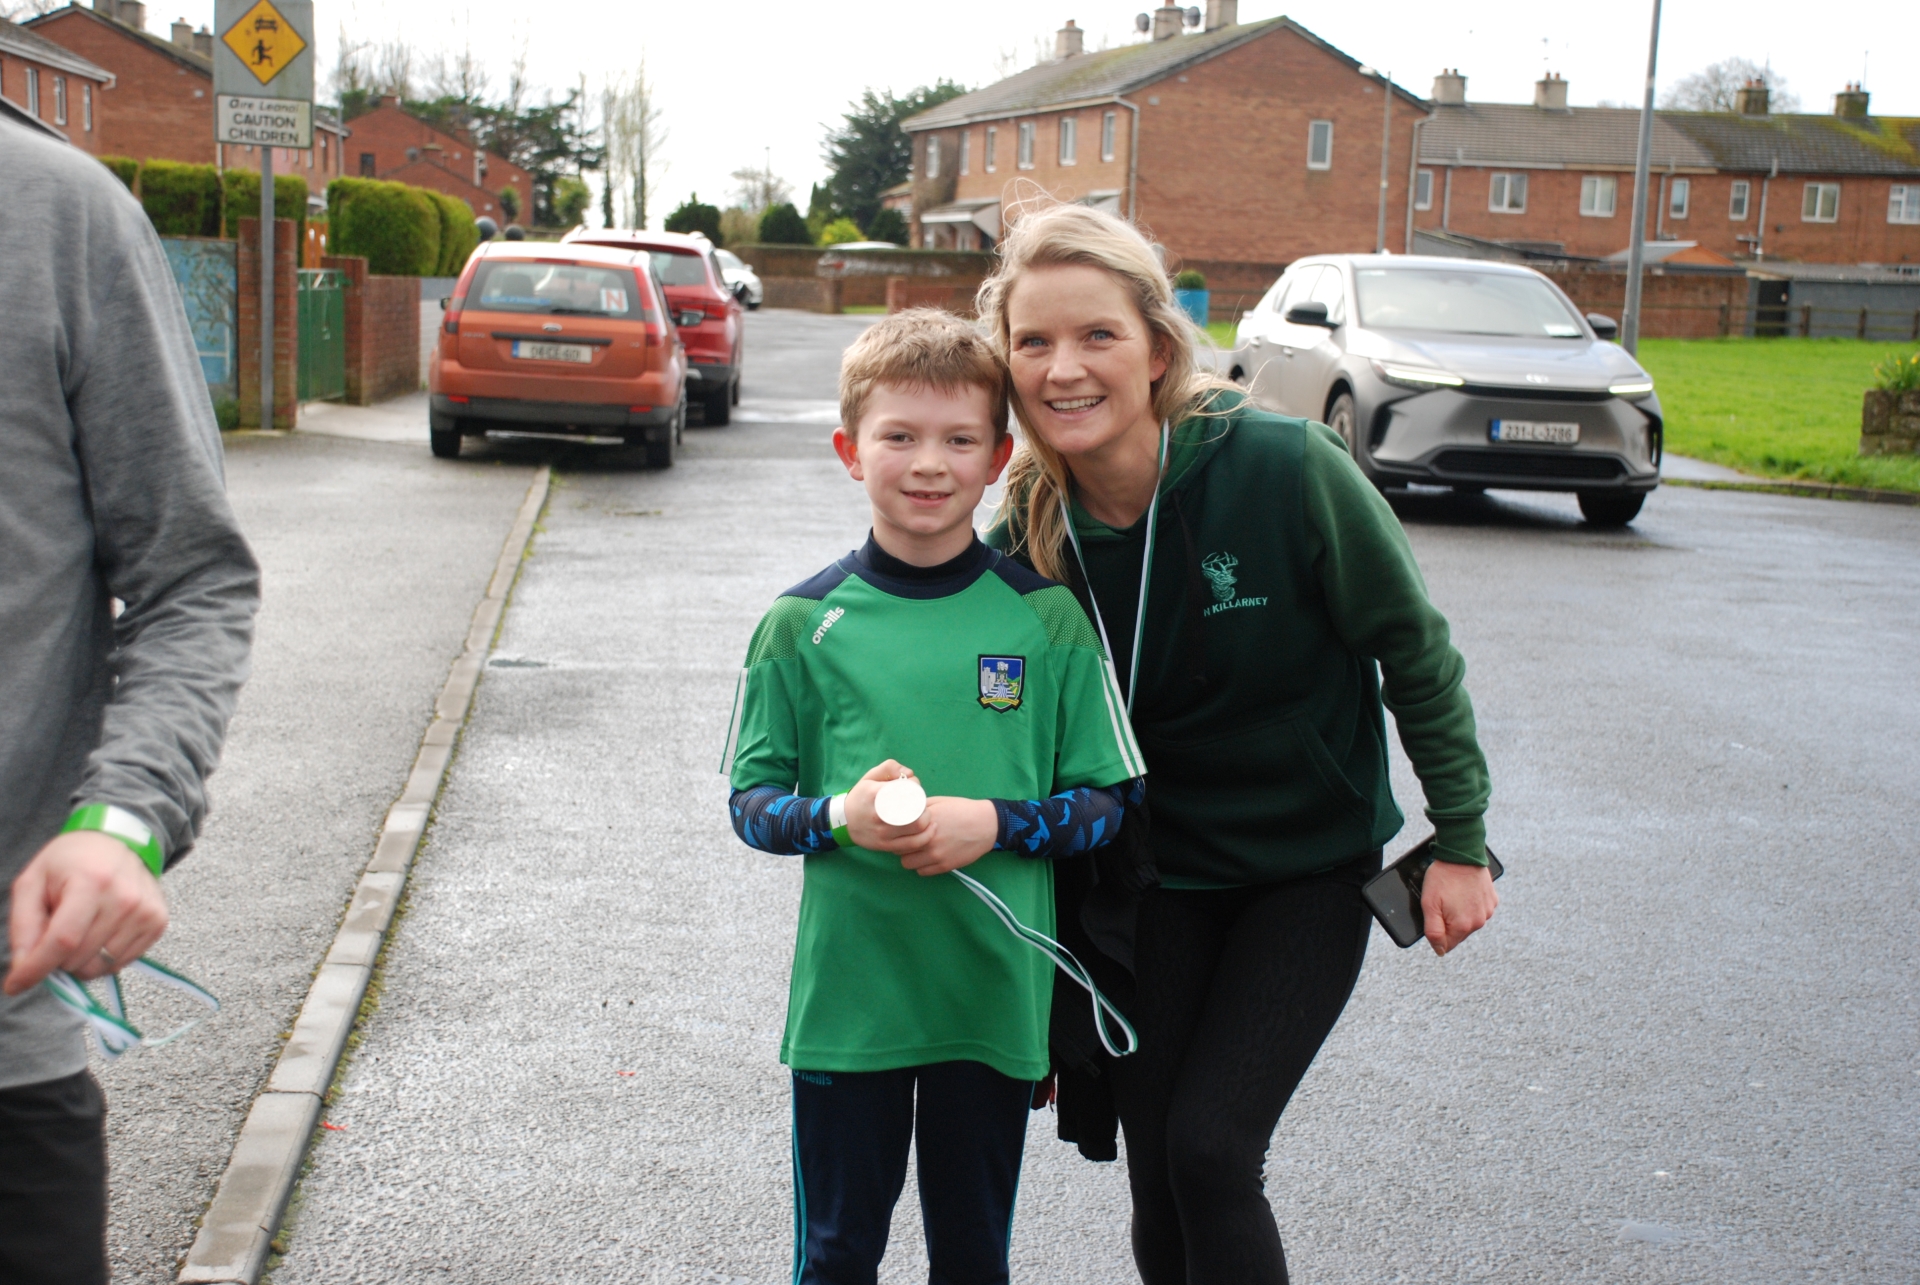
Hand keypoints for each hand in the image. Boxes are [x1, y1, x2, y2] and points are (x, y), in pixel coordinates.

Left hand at [4, 831, 168, 994]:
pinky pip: (122, 963)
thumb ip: (24, 926)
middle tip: (57, 935)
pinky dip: (105, 958)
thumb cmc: (70, 862)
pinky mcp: (158, 922)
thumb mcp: (32, 883)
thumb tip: (22, 969)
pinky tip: (101, 933)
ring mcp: (146, 912)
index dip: (36, 967)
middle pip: (80, 959)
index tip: (15, 984)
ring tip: (81, 933)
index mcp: (91, 883)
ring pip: (101, 967)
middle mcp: (125, 899)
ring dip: (83, 960)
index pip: (63, 939)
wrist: (117, 841)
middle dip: (58, 958)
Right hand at [843, 760, 931, 852]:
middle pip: (916, 811)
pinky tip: (928, 829)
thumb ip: (890, 767)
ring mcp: (883, 833)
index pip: (908, 791)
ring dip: (928, 821)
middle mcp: (880, 815)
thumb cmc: (862, 796)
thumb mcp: (871, 776)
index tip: (915, 791)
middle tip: (922, 804)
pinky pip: (913, 844)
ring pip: (918, 828)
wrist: (843, 821)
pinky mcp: (886, 846)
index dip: (918, 790)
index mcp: (876, 794)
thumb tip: (910, 774)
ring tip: (925, 816)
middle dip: (924, 806)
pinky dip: (926, 836)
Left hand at [897, 798, 997, 876]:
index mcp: (924, 823)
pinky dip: (923, 866)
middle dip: (902, 845)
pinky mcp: (945, 866)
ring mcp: (936, 855)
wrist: (986, 824)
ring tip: (919, 851)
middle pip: (899, 850)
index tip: (901, 831)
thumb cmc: (962, 810)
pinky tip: (929, 857)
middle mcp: (927, 840)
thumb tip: (903, 812)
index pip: (896, 834)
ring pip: (908, 864)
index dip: (896, 832)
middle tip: (909, 841)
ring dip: (911, 857)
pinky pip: (922, 872)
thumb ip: (919, 809)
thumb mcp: (938, 802)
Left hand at [1421, 858, 1496, 956]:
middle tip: (1442, 902)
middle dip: (1448, 922)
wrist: (1462, 854)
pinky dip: (1470, 904)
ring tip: (1453, 895)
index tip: (1434, 916)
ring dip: (1460, 914)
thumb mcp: (1429, 905)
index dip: (1436, 933)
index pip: (1446, 944)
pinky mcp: (1492, 900)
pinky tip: (1464, 892)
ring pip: (1469, 922)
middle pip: (1458, 933)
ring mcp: (1488, 911)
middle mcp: (1479, 922)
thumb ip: (1433, 931)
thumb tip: (1439, 950)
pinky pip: (1479, 909)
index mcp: (1462, 926)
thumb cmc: (1443, 878)